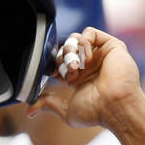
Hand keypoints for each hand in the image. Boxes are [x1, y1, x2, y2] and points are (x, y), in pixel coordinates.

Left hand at [27, 28, 144, 129]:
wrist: (115, 107)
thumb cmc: (97, 112)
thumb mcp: (67, 111)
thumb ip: (49, 105)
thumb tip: (29, 111)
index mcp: (80, 78)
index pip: (60, 62)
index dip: (55, 66)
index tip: (55, 75)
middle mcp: (90, 65)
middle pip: (66, 49)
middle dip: (62, 59)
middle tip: (69, 73)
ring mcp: (100, 55)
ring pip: (76, 39)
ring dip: (71, 51)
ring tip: (77, 66)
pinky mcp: (111, 46)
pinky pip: (90, 33)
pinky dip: (84, 43)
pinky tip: (88, 58)